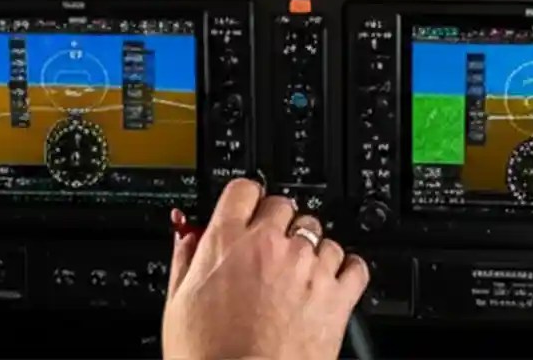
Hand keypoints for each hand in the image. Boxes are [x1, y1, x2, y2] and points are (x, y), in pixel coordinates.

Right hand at [162, 179, 368, 359]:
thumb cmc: (208, 356)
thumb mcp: (178, 304)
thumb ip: (185, 260)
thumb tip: (187, 236)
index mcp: (228, 241)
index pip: (244, 189)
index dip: (245, 200)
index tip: (247, 211)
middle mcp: (272, 246)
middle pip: (284, 206)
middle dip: (277, 224)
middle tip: (268, 250)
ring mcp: (308, 268)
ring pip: (320, 234)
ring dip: (310, 249)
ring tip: (297, 275)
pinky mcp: (338, 295)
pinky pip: (354, 265)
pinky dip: (345, 271)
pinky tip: (330, 282)